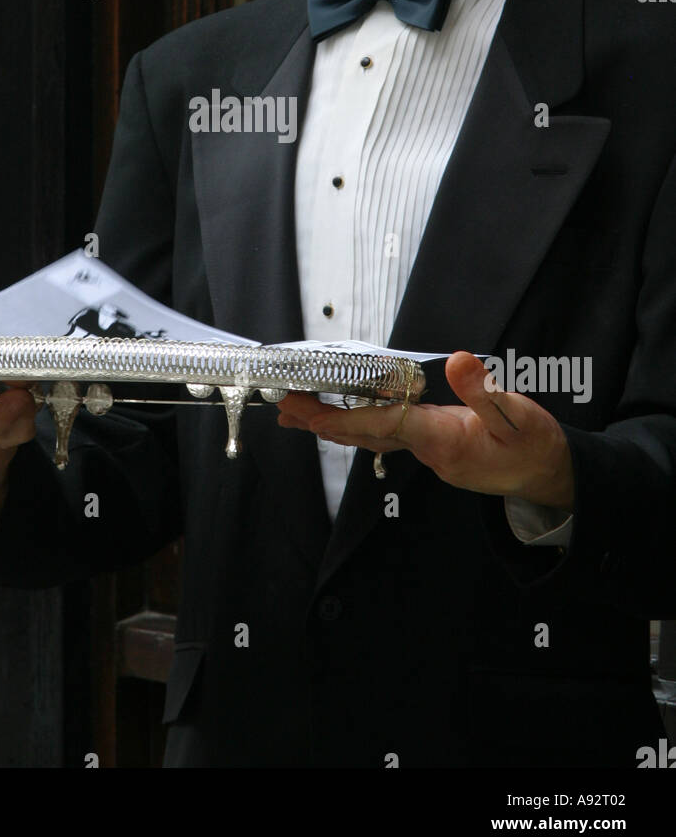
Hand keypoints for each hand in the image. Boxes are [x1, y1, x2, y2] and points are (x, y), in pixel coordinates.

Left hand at [276, 351, 574, 510]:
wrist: (550, 476)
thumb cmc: (535, 446)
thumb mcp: (518, 415)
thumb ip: (485, 390)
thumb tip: (459, 360)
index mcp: (444, 441)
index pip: (385, 425)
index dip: (345, 416)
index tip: (311, 411)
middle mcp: (429, 451)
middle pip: (366, 435)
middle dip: (324, 422)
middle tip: (285, 409)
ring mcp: (429, 455)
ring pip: (372, 439)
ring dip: (335, 426)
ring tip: (299, 415)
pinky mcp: (435, 452)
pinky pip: (387, 439)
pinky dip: (360, 427)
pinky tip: (345, 421)